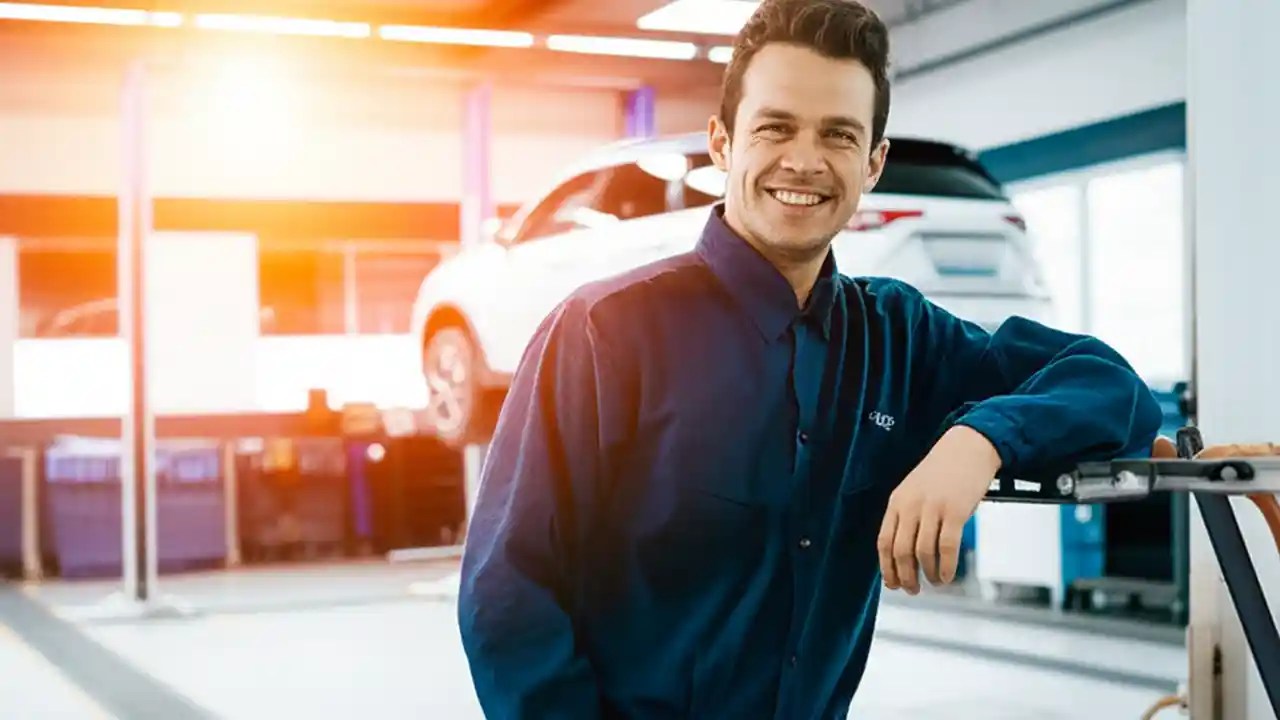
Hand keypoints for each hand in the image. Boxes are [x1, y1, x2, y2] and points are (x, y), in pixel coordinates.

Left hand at [877, 425, 1000, 594]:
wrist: (967, 447)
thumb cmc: (942, 472)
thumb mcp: (914, 490)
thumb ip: (907, 516)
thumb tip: (904, 554)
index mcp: (897, 502)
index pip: (884, 542)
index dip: (886, 568)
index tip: (892, 584)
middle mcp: (911, 505)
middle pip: (901, 551)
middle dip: (905, 576)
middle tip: (913, 590)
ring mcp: (933, 508)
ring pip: (923, 552)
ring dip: (928, 574)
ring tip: (934, 582)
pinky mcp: (955, 511)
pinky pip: (947, 547)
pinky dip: (946, 567)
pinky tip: (948, 576)